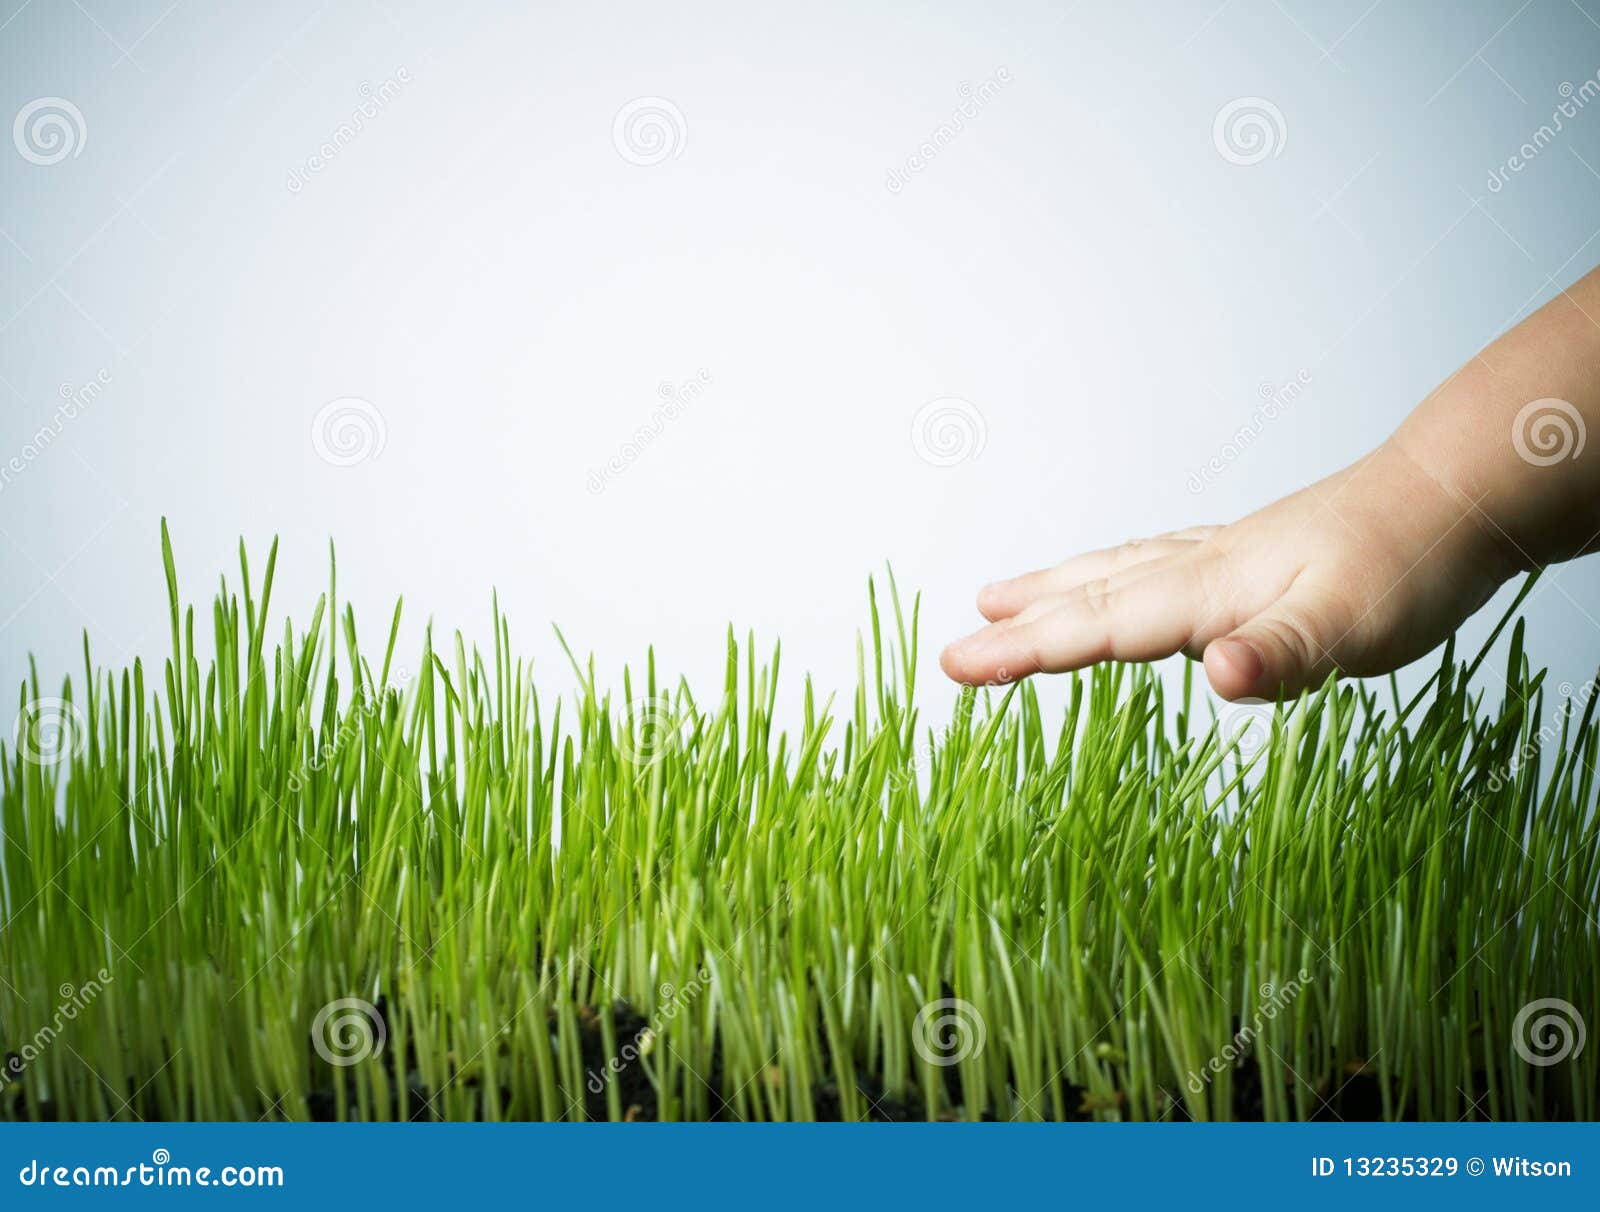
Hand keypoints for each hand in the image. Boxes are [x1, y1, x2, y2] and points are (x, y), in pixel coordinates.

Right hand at [939, 440, 1518, 700]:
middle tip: (957, 645)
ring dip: (1054, 590)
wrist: (1452, 498)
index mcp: (1210, 589)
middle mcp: (1202, 569)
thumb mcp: (1353, 623)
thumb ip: (1282, 651)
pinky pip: (1153, 567)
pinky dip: (1113, 576)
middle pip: (1091, 595)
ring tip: (1002, 598)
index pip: (1100, 626)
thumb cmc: (1406, 565)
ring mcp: (1223, 559)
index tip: (958, 664)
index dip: (1025, 649)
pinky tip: (1124, 582)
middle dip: (1020, 623)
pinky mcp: (1249, 561)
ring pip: (1117, 574)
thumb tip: (1217, 673)